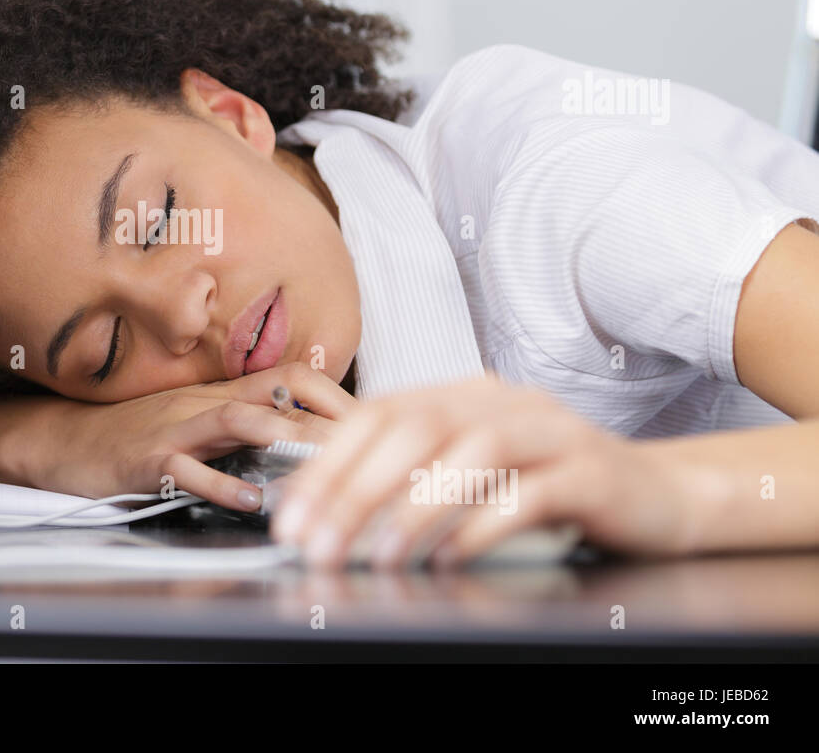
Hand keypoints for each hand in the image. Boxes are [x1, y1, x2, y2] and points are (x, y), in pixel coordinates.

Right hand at [48, 363, 355, 510]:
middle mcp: (204, 403)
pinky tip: (247, 499)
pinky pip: (186, 469)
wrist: (65, 440)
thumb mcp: (195, 418)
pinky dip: (219, 483)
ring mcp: (175, 429)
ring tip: (316, 462)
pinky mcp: (146, 460)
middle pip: (276, 397)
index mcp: (220, 393)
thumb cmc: (136, 434)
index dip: (336, 396)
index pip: (291, 378)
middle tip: (369, 448)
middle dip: (326, 422)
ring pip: (236, 421)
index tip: (374, 423)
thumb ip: (245, 422)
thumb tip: (303, 436)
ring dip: (280, 438)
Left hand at [269, 374, 692, 566]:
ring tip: (382, 555)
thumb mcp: (471, 474)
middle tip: (322, 543)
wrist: (657, 495)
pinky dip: (483, 525)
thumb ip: (410, 480)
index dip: (327, 465)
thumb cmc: (550, 487)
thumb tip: (327, 514)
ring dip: (416, 509)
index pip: (376, 415)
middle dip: (355, 490)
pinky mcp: (590, 471)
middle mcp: (501, 402)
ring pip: (470, 453)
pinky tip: (453, 556)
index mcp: (462, 395)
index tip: (294, 517)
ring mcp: (549, 431)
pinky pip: (529, 492)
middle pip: (414, 430)